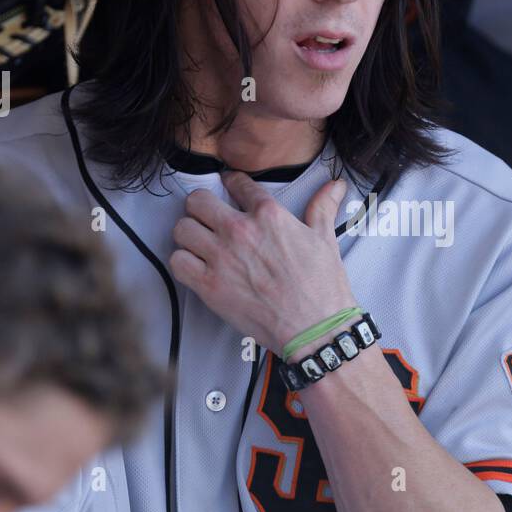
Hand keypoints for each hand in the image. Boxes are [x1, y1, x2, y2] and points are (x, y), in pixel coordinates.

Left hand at [169, 171, 357, 357]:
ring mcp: (221, 258)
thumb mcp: (325, 239)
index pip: (236, 184)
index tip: (229, 188)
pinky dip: (183, 263)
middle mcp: (240, 231)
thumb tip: (335, 187)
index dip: (231, 184)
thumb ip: (322, 208)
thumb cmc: (321, 287)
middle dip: (201, 207)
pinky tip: (196, 266)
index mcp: (268, 215)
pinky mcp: (209, 286)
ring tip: (199, 243)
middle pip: (197, 201)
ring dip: (189, 235)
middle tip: (208, 217)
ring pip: (182, 229)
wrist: (314, 328)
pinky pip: (177, 262)